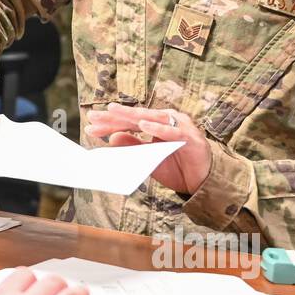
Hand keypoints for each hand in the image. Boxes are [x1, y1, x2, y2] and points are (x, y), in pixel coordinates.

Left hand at [84, 103, 211, 195]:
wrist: (204, 181)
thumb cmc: (177, 167)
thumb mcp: (149, 158)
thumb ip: (133, 147)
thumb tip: (111, 138)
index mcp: (157, 123)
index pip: (129, 121)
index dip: (109, 123)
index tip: (90, 125)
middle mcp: (168, 120)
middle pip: (137, 117)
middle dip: (114, 117)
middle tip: (93, 116)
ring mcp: (180, 127)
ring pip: (153, 119)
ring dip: (132, 116)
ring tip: (113, 112)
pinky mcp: (190, 138)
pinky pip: (173, 132)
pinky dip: (158, 129)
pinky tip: (144, 126)